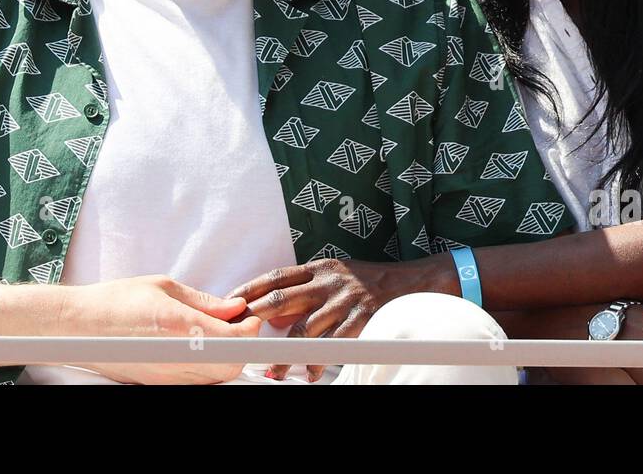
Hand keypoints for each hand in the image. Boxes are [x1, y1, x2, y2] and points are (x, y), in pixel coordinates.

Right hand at [68, 275, 261, 384]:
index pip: (232, 340)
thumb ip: (204, 301)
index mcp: (177, 326)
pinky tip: (198, 346)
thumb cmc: (116, 302)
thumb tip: (233, 307)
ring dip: (225, 357)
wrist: (78, 326)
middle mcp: (174, 356)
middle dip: (241, 346)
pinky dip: (206, 365)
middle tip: (237, 325)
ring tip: (216, 333)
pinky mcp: (158, 384)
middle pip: (230, 366)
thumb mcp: (164, 287)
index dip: (249, 330)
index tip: (249, 319)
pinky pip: (196, 381)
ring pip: (215, 377)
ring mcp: (166, 376)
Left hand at [228, 258, 427, 380]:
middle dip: (256, 318)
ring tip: (273, 370)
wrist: (411, 283)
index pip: (277, 276)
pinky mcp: (360, 319)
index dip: (251, 288)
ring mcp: (344, 300)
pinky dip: (318, 362)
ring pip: (304, 330)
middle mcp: (329, 282)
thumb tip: (271, 312)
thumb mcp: (335, 277)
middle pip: (283, 299)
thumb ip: (305, 291)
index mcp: (320, 268)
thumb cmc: (368, 282)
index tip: (230, 302)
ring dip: (286, 354)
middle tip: (239, 337)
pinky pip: (333, 345)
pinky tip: (309, 373)